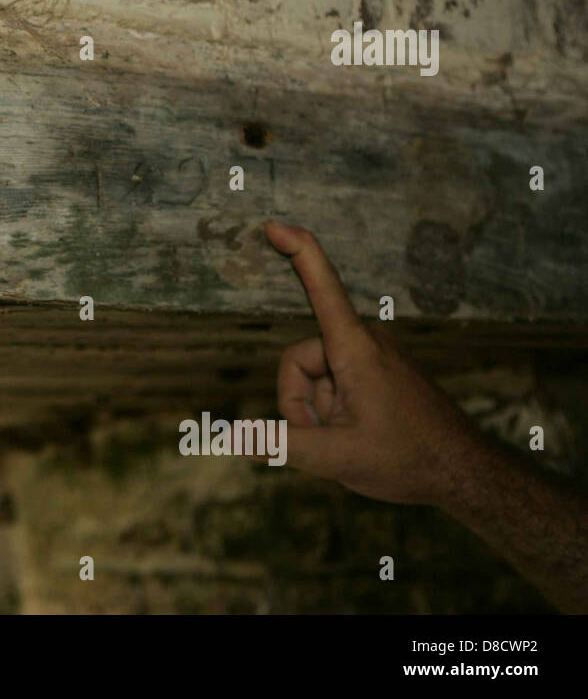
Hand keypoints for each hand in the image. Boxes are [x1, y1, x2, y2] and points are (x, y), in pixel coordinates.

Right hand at [264, 222, 484, 505]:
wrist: (464, 472)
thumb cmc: (408, 460)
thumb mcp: (337, 458)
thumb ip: (281, 444)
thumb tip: (233, 437)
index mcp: (355, 349)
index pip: (322, 287)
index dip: (299, 252)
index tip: (275, 226)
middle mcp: (364, 342)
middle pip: (298, 360)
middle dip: (300, 402)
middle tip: (331, 438)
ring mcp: (371, 356)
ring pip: (313, 376)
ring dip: (318, 411)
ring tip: (351, 439)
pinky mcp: (376, 371)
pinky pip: (333, 383)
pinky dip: (333, 411)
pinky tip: (359, 435)